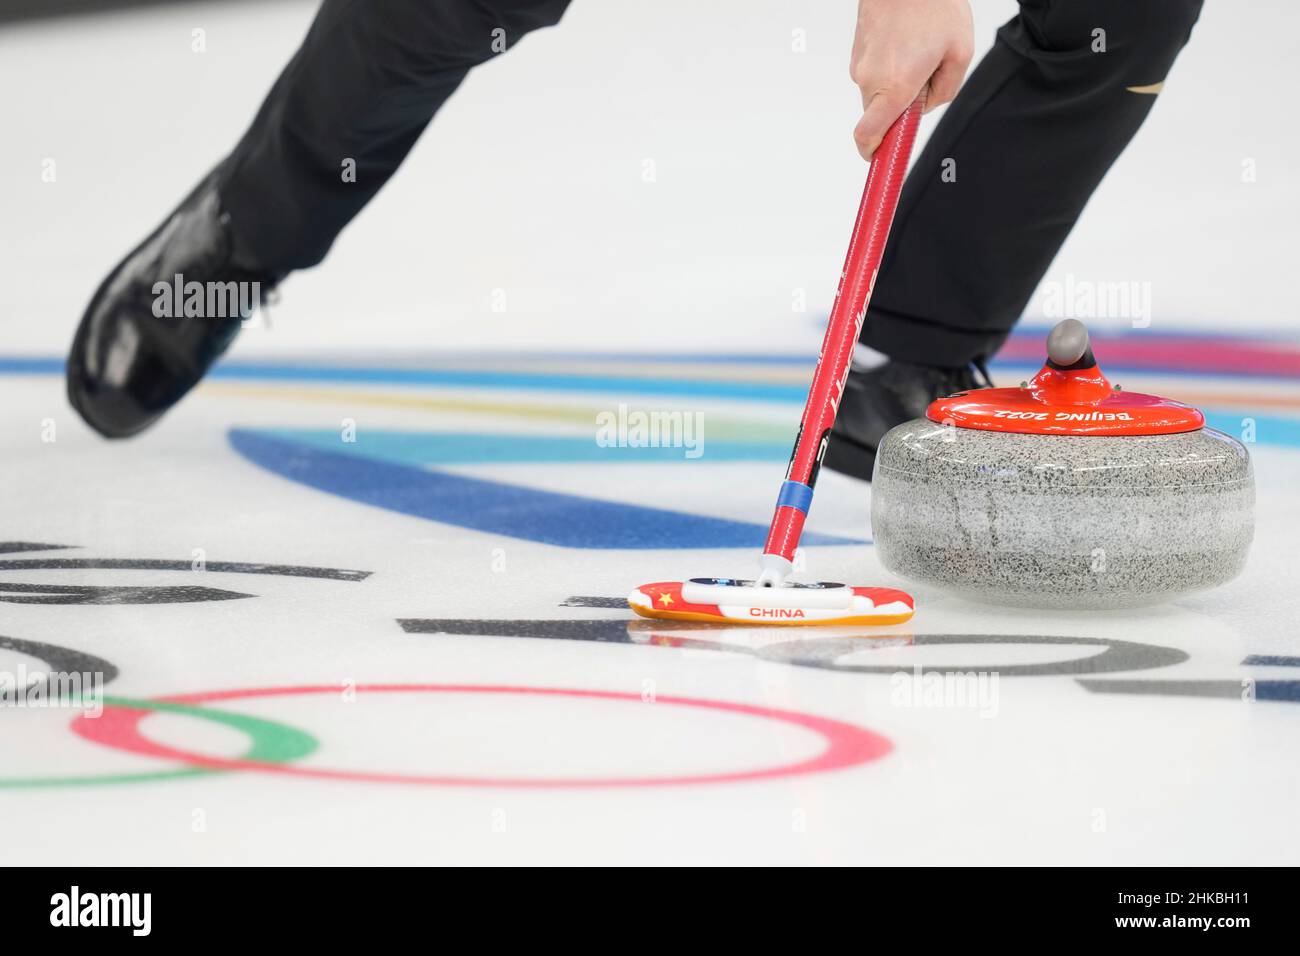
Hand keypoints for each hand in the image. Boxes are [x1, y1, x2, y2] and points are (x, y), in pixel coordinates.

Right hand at [850, 0, 973, 159]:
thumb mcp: (959, 52)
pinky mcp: (857, 53)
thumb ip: (945, 91)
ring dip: (899, 84)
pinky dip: (891, 68)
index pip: (869, 136)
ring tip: (919, 50)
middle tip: (928, 77)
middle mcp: (870, 80)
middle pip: (880, 116)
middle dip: (902, 108)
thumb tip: (925, 106)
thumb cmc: (933, 6)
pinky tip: (907, 41)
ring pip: (879, 94)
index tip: (884, 160)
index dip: (875, 154)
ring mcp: (859, 66)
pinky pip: (874, 74)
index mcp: (894, 86)